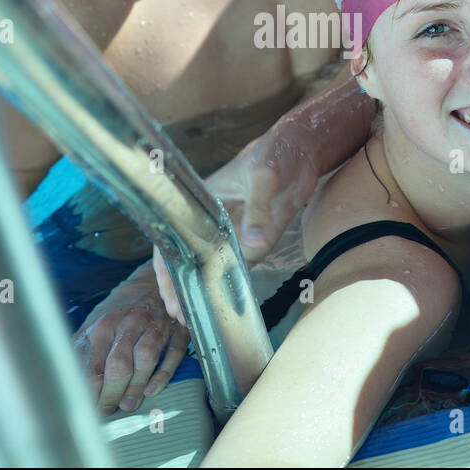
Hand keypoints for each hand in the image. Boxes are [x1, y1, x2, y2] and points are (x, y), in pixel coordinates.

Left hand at [75, 265, 190, 413]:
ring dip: (136, 386)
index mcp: (105, 325)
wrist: (150, 285)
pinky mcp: (177, 330)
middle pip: (119, 364)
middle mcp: (130, 323)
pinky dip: (163, 374)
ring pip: (145, 358)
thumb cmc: (118, 312)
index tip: (89, 408)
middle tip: (108, 410)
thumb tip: (63, 375)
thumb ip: (80, 349)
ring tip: (129, 405)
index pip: (94, 365)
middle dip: (112, 392)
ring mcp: (155, 325)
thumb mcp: (94, 323)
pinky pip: (172, 353)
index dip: (91, 391)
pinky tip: (152, 390)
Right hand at [155, 123, 321, 323]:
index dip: (166, 265)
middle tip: (178, 313)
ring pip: (208, 264)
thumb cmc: (276, 154)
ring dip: (199, 288)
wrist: (302, 152)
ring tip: (191, 316)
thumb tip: (253, 245)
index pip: (172, 236)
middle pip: (185, 255)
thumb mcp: (265, 177)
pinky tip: (221, 303)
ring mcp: (233, 231)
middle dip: (177, 284)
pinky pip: (236, 265)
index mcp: (202, 202)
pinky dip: (225, 284)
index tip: (169, 291)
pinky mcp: (254, 238)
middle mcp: (212, 220)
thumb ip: (259, 210)